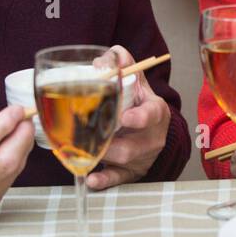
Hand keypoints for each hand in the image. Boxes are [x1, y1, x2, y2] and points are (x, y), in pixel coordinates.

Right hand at [0, 104, 33, 236]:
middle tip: (26, 118)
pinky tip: (13, 145)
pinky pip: (9, 179)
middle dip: (21, 136)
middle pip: (4, 162)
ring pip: (12, 171)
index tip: (15, 109)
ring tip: (21, 128)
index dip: (3, 125)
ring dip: (22, 146)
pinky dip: (16, 159)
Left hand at [87, 46, 172, 189]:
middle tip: (89, 133)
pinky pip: (117, 179)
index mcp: (155, 112)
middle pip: (131, 145)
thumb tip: (108, 56)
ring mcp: (141, 157)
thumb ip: (125, 65)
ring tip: (80, 148)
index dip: (139, 117)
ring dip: (100, 155)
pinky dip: (103, 181)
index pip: (151, 114)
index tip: (125, 118)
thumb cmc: (141, 104)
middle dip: (109, 141)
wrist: (154, 132)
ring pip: (121, 160)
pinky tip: (90, 179)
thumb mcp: (138, 83)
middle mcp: (151, 137)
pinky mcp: (130, 172)